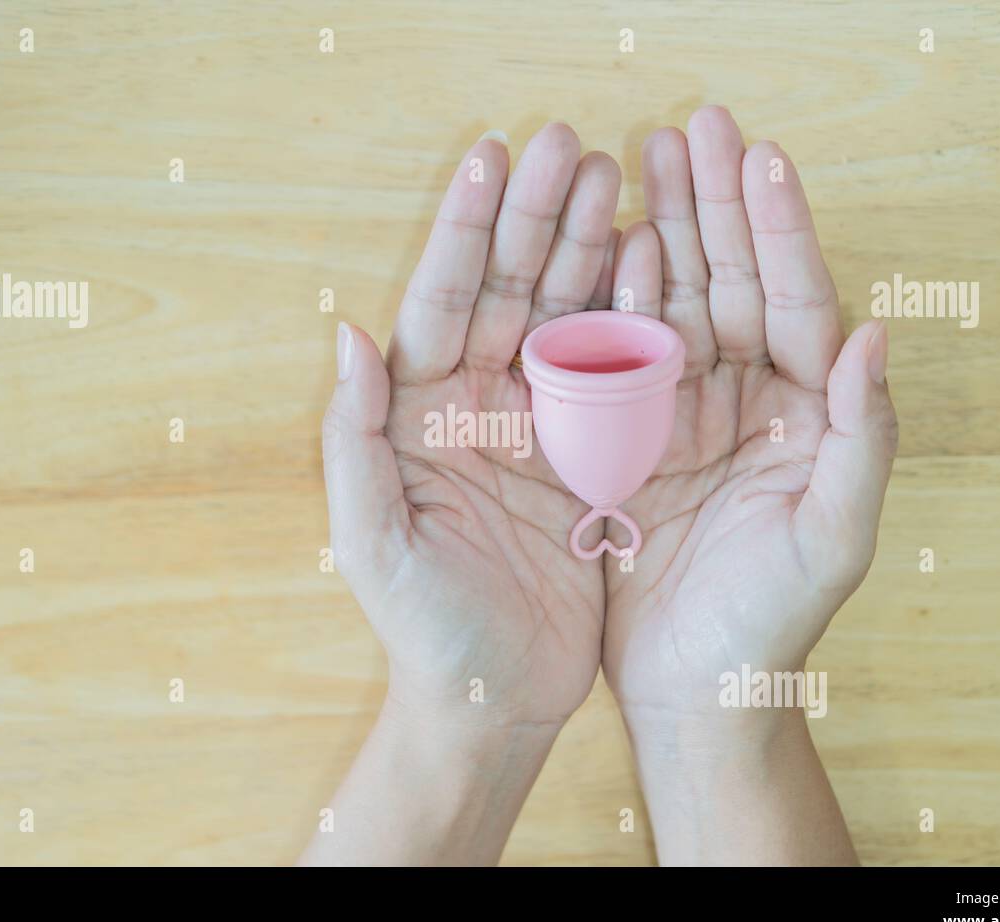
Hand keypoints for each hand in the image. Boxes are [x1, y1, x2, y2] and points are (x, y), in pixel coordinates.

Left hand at [308, 124, 625, 864]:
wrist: (492, 699)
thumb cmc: (423, 628)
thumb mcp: (374, 541)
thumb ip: (353, 441)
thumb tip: (345, 335)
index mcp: (420, 414)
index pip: (439, 301)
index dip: (463, 230)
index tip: (492, 159)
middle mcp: (476, 406)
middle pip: (505, 290)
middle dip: (535, 216)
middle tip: (570, 144)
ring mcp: (536, 427)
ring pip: (563, 316)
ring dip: (586, 247)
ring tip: (617, 178)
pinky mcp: (587, 458)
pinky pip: (613, 374)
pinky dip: (632, 317)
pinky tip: (654, 263)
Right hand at [600, 107, 896, 863]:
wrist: (694, 688)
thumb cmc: (773, 624)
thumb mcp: (833, 542)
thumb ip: (864, 442)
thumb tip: (877, 335)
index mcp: (807, 416)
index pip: (800, 302)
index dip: (783, 229)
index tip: (761, 157)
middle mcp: (751, 401)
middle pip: (739, 282)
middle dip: (718, 203)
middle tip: (695, 126)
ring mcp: (688, 413)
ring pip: (679, 303)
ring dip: (667, 228)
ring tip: (646, 158)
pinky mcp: (634, 437)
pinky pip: (624, 352)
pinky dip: (617, 297)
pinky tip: (610, 246)